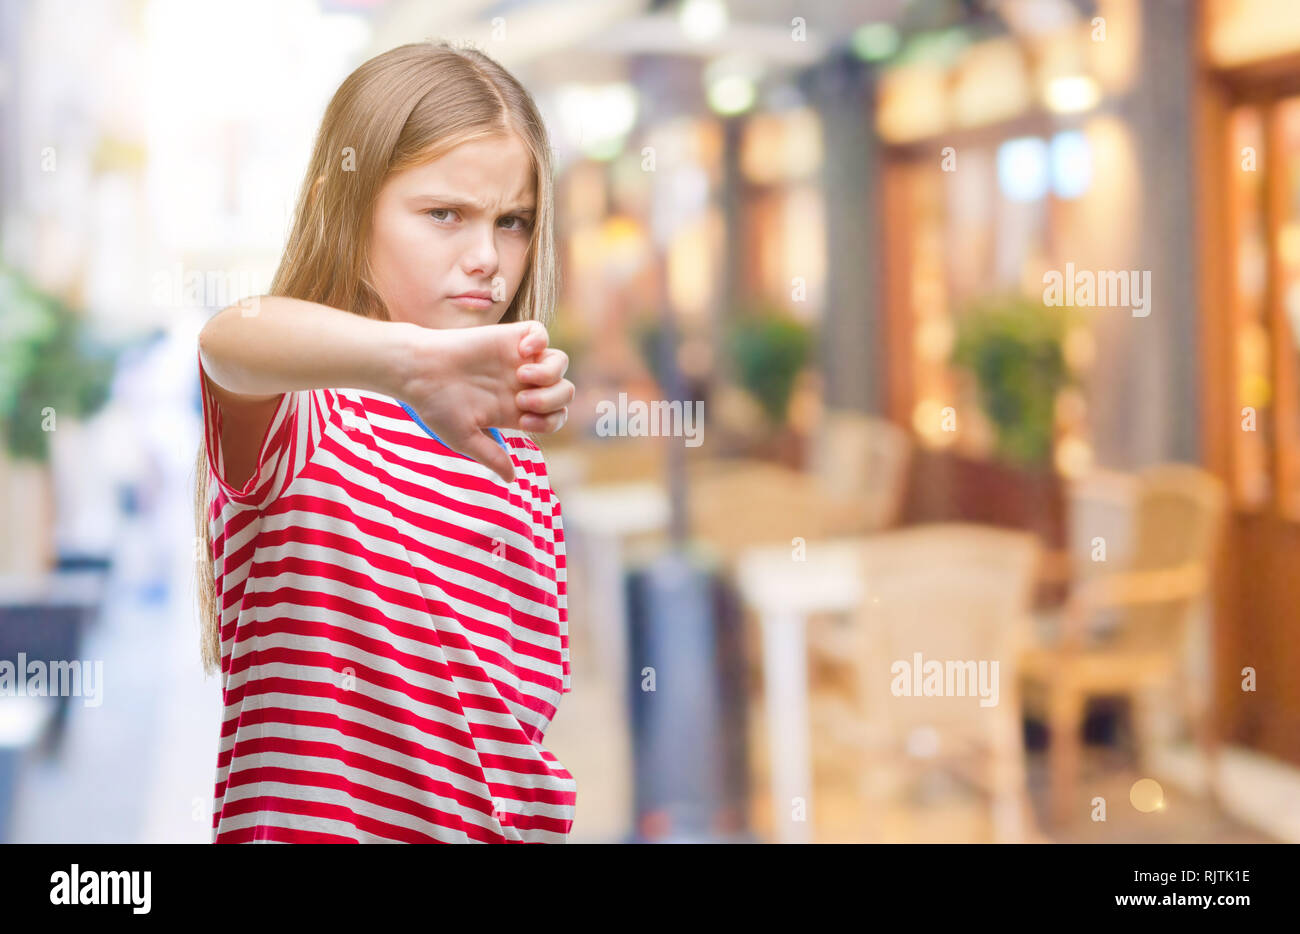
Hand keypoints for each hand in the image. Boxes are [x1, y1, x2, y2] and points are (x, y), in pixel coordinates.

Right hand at [398, 320, 574, 484]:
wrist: (416, 373)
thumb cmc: (435, 406)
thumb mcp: (464, 438)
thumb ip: (491, 456)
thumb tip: (512, 480)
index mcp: (515, 409)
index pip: (556, 415)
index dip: (550, 421)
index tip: (524, 423)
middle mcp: (521, 384)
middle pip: (565, 391)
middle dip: (551, 400)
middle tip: (521, 401)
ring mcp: (516, 359)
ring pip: (559, 362)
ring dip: (550, 373)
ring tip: (521, 376)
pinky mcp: (507, 337)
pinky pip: (540, 332)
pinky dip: (539, 341)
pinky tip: (521, 351)